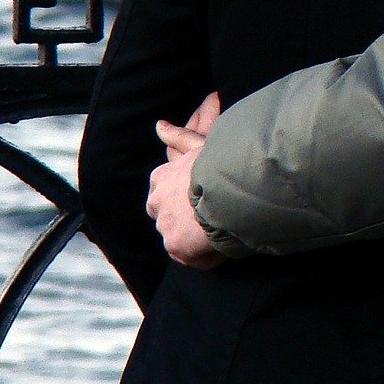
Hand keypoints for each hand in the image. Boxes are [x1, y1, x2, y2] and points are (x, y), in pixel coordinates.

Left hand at [146, 94, 225, 269]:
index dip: (187, 199)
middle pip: (169, 218)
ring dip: (199, 240)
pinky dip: (209, 256)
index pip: (165, 194)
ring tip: (224, 231)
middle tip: (216, 218)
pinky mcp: (176, 247)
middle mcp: (156, 203)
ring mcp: (164, 225)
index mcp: (160, 178)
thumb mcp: (199, 145)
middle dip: (187, 222)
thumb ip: (178, 136)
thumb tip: (159, 125)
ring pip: (181, 240)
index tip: (207, 199)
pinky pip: (194, 258)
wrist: (228, 187)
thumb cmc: (219, 163)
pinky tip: (226, 245)